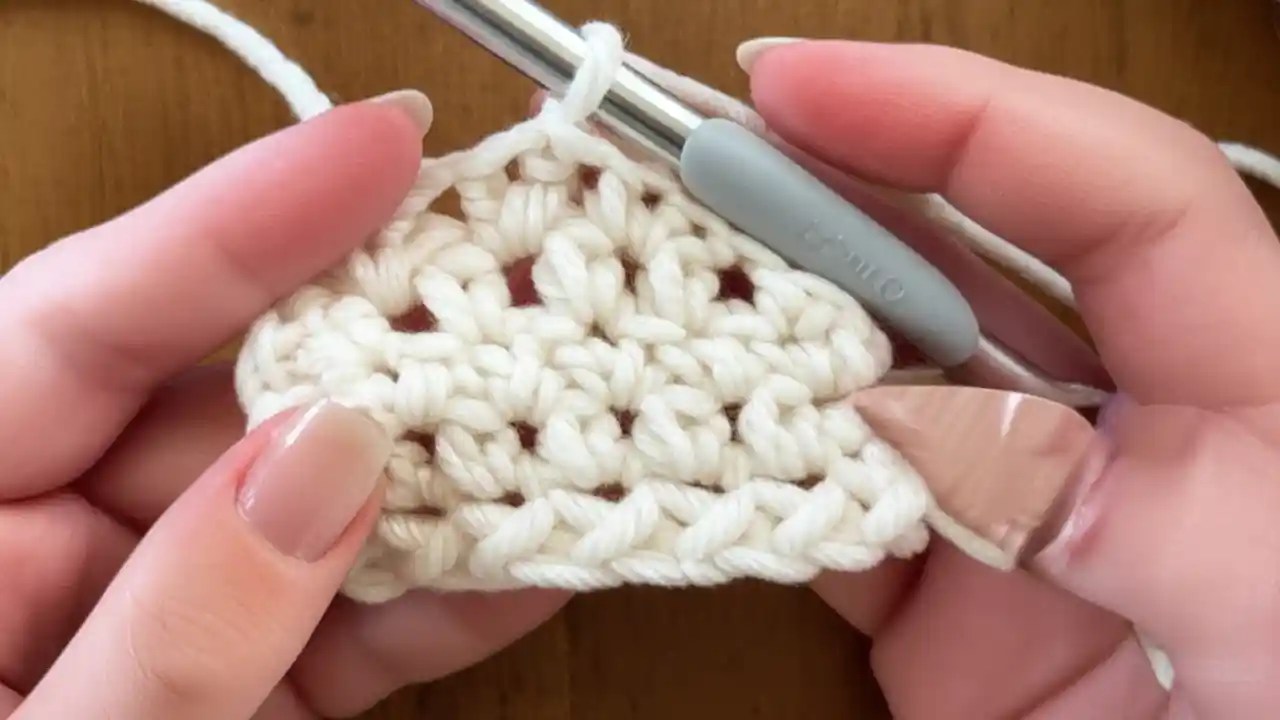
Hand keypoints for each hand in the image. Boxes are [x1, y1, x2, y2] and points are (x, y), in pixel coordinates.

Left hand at [1, 93, 567, 719]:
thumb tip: (326, 455)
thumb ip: (179, 621)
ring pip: (322, 502)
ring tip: (571, 388)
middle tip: (522, 256)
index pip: (89, 320)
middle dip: (387, 332)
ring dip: (447, 462)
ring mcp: (169, 610)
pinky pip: (354, 619)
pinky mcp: (248, 681)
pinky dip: (447, 595)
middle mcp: (60, 538)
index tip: (383, 142)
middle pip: (239, 393)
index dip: (241, 217)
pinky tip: (538, 548)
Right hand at [741, 40, 1279, 716]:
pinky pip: (840, 511)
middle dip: (823, 196)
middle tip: (674, 166)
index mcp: (1258, 410)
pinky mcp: (955, 618)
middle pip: (969, 264)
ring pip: (880, 380)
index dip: (960, 116)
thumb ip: (1164, 534)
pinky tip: (690, 436)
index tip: (797, 87)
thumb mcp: (1279, 632)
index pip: (1117, 200)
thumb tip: (984, 455)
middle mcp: (1133, 446)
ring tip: (649, 278)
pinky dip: (761, 471)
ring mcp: (1029, 530)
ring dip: (768, 327)